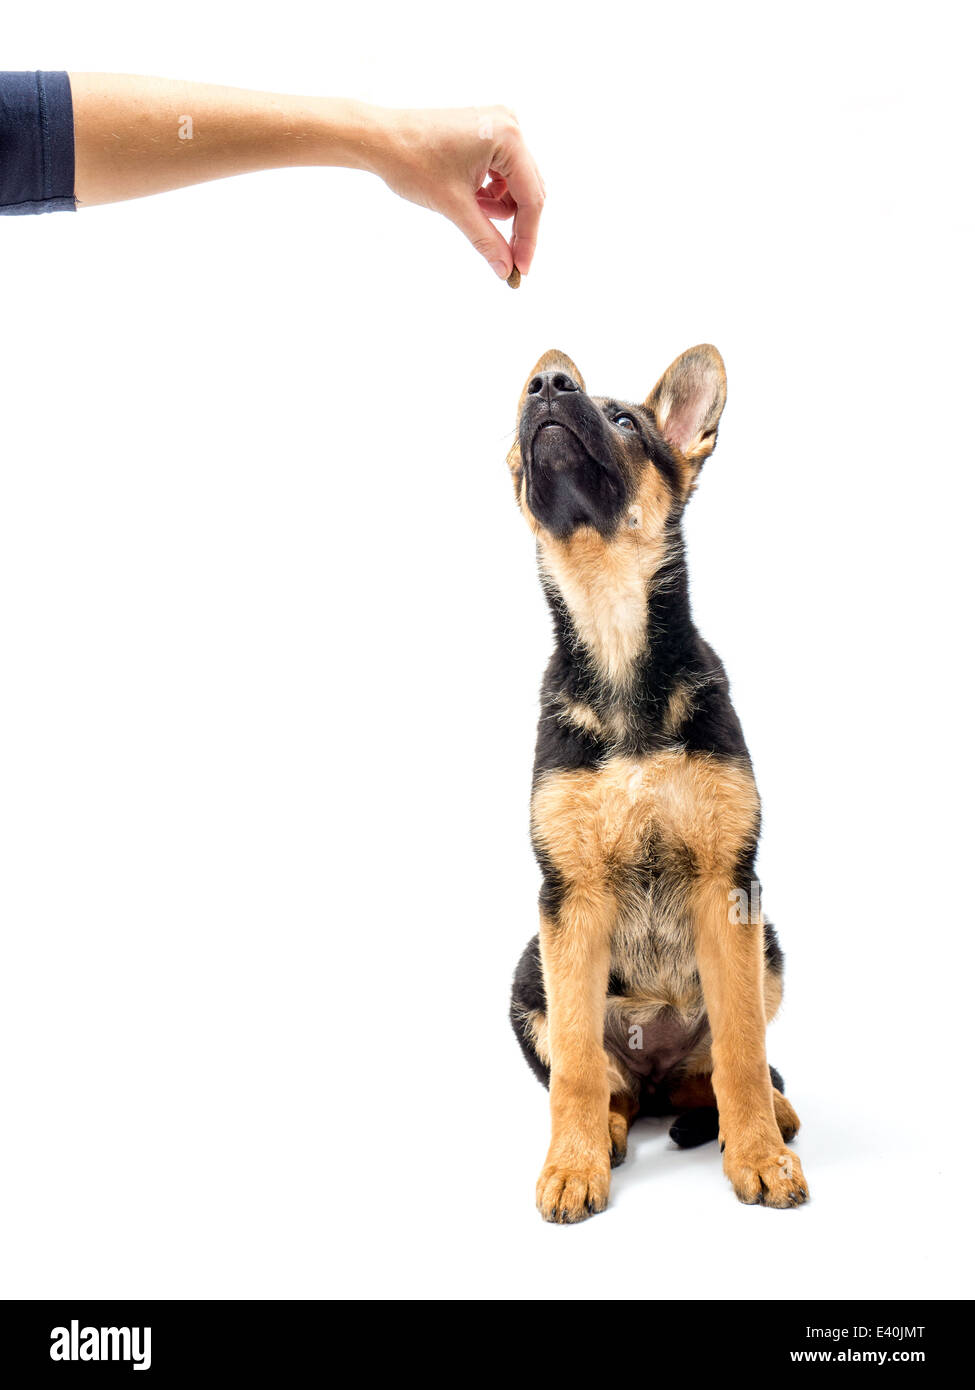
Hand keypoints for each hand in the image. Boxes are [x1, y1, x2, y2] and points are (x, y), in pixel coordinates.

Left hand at [369, 105, 544, 279]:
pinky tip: (470, 197)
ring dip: (499, 207)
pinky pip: (502, 172)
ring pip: (516, 184)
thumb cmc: (412, 163)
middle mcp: (510, 126)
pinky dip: (490, 192)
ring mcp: (499, 126)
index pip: (531, 198)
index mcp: (508, 138)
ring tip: (471, 211)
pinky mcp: (487, 132)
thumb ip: (486, 239)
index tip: (521, 269)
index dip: (527, 238)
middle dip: (515, 224)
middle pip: (528, 190)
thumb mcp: (454, 206)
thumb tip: (506, 270)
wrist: (380, 138)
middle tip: (503, 256)